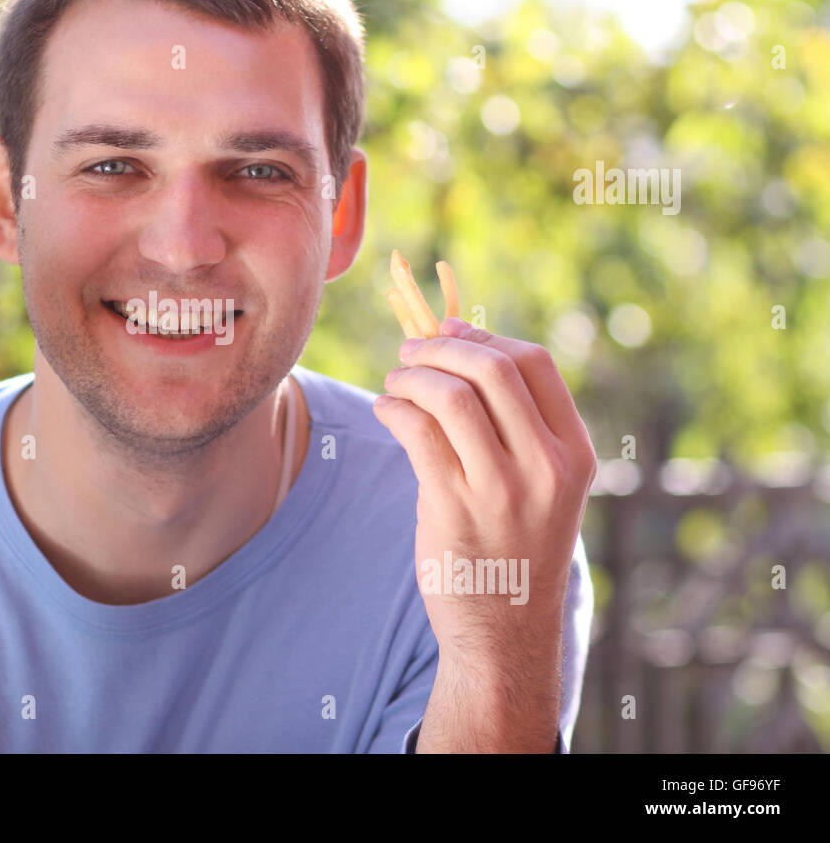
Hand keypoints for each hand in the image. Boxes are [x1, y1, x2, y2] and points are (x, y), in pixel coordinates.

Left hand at [372, 317, 595, 746]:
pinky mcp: (453, 508)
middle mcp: (545, 467)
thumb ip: (516, 426)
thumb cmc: (514, 545)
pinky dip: (394, 408)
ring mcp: (501, 489)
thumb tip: (460, 348)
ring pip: (452, 396)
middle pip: (492, 369)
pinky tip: (386, 411)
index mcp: (574, 453)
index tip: (450, 331)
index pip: (535, 363)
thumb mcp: (541, 485)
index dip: (486, 335)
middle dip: (442, 347)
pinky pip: (417, 432)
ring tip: (395, 383)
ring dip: (412, 376)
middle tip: (411, 351)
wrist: (504, 629)